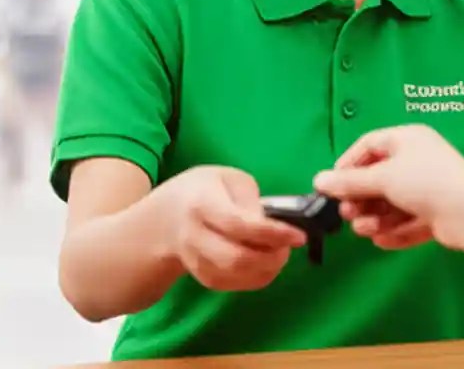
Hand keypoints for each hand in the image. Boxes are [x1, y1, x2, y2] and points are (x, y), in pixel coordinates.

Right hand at [156, 166, 306, 290]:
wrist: (164, 219)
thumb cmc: (202, 191)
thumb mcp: (227, 178)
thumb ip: (250, 199)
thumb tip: (271, 225)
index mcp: (202, 204)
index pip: (239, 225)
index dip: (273, 233)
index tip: (298, 235)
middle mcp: (195, 236)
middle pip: (237, 258)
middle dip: (272, 257)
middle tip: (289, 246)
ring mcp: (196, 261)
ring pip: (237, 276)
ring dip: (268, 268)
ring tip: (280, 252)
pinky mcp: (203, 278)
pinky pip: (235, 285)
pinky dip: (257, 277)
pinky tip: (266, 262)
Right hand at [313, 125, 463, 249]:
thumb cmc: (425, 181)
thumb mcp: (382, 178)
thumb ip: (349, 182)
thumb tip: (319, 181)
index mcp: (407, 139)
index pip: (369, 145)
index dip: (348, 164)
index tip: (332, 185)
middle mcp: (418, 160)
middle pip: (379, 178)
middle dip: (361, 198)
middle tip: (347, 213)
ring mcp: (428, 188)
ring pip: (392, 203)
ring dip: (375, 217)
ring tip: (364, 229)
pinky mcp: (436, 213)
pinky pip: (408, 221)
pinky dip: (394, 230)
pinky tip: (381, 239)